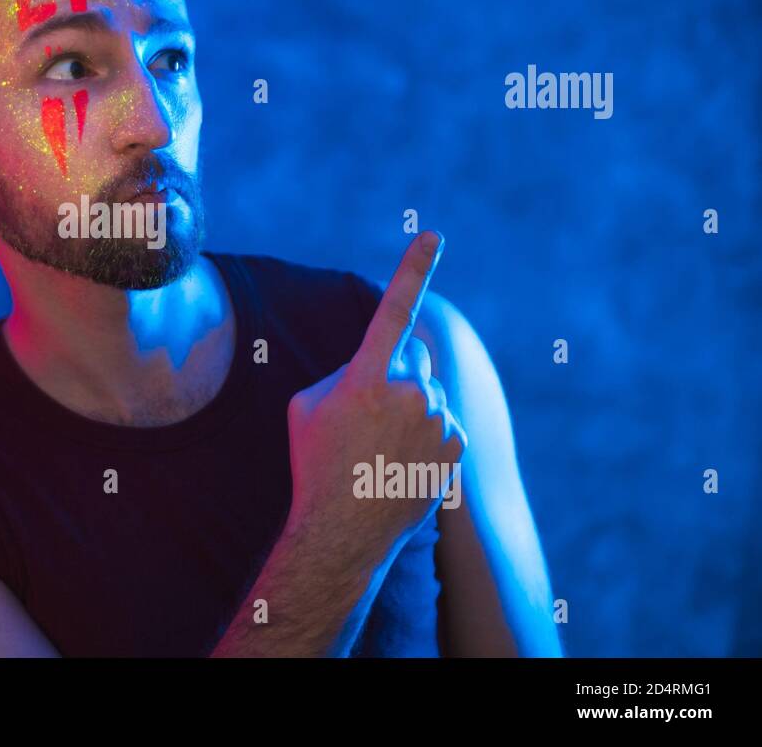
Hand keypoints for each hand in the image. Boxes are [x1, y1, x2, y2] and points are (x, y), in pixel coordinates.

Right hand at [284, 230, 467, 565]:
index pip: (393, 309)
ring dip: (411, 408)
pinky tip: (402, 461)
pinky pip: (444, 422)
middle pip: (414, 356)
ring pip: (429, 393)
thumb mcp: (307, 405)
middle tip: (370, 412)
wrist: (342, 530)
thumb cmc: (315, 462)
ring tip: (381, 448)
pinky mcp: (457, 445)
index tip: (433, 234)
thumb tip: (375, 366)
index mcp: (366, 375)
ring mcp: (438, 419)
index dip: (413, 268)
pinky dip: (428, 434)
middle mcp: (410, 391)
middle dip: (398, 371)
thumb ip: (344, 372)